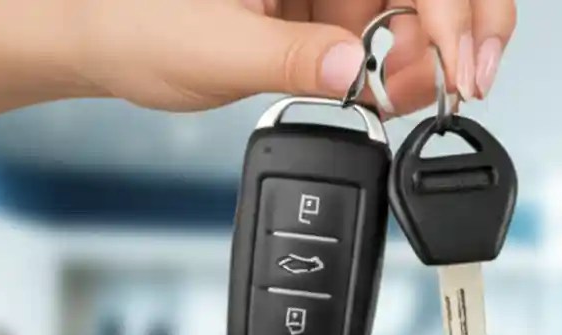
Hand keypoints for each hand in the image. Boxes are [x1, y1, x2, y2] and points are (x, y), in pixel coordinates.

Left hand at [72, 0, 516, 114]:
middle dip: (461, 31)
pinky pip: (389, 34)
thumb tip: (356, 72)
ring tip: (399, 98)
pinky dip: (401, 70)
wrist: (100, 40)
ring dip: (431, 58)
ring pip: (421, 9)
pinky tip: (385, 93)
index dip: (454, 10)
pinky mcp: (328, 10)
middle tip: (460, 88)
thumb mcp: (213, 48)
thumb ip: (291, 59)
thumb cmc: (131, 19)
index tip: (459, 68)